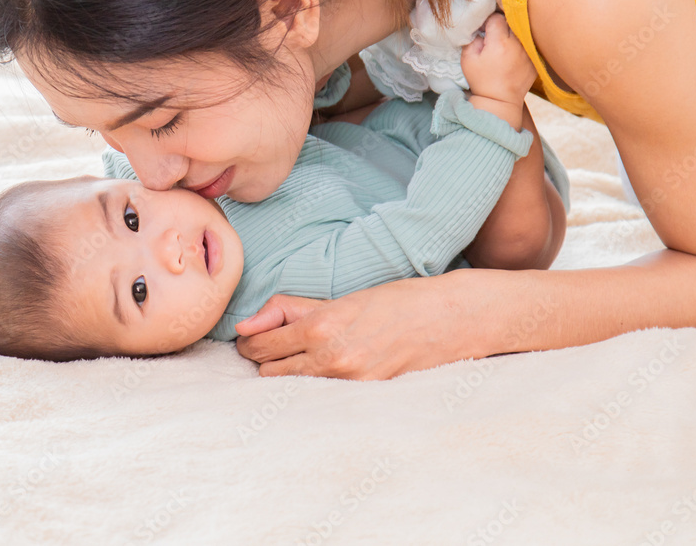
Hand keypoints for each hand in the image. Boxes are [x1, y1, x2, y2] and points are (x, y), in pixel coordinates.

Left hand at [234, 271, 486, 379]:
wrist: (450, 319)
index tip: (255, 337)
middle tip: (279, 346)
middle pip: (268, 373)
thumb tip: (245, 326)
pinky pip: (320, 398)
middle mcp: (332, 358)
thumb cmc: (394, 301)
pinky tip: (328, 371)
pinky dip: (316, 386)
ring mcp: (349, 383)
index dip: (251, 341)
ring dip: (288, 375)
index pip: (260, 345)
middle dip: (266, 359)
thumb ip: (289, 310)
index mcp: (321, 326)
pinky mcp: (365, 397)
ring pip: (291, 388)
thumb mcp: (339, 298)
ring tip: (304, 357)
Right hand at [461, 13, 536, 105]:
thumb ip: (472, 38)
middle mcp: (517, 45)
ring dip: (513, 34)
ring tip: (505, 46)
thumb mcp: (467, 59)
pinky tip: (513, 56)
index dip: (488, 22)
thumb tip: (481, 29)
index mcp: (499, 43)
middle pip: (511, 21)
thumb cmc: (481, 80)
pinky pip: (529, 44)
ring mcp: (529, 52)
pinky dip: (522, 46)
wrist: (499, 101)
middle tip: (494, 37)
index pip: (496, 18)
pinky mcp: (535, 60)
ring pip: (522, 31)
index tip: (484, 30)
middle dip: (502, 26)